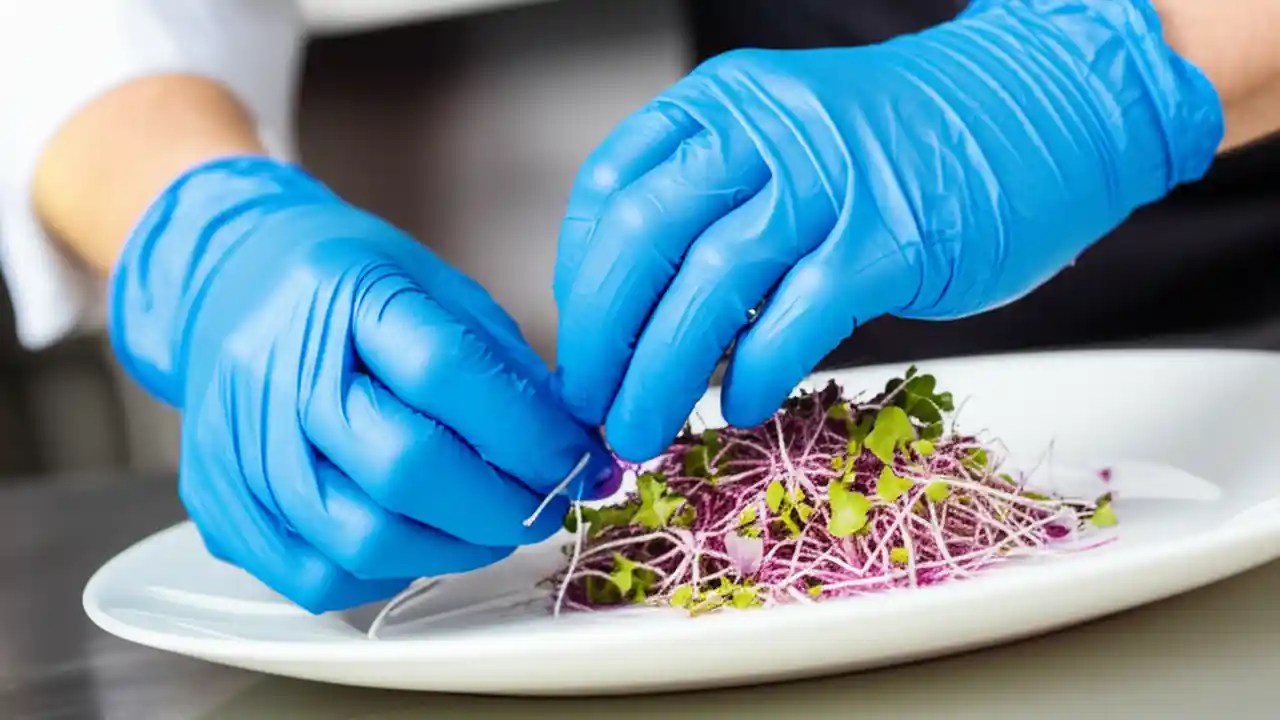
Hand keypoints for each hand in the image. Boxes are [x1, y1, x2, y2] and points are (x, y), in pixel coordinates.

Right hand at [110, 157, 618, 612]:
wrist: (223, 284)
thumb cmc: (342, 287)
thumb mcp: (432, 284)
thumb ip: (501, 362)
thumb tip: (572, 448)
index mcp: (344, 294)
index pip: (447, 373)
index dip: (530, 433)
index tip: (581, 462)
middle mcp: (280, 371)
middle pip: (406, 467)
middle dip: (503, 505)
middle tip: (546, 506)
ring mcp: (242, 446)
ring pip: (365, 538)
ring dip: (456, 548)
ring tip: (493, 527)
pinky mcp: (222, 506)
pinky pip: (318, 576)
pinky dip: (389, 572)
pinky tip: (421, 539)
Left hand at [553, 0, 1221, 460]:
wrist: (1040, 105)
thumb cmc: (908, 142)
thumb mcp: (789, 140)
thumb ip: (718, 207)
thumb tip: (645, 316)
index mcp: (726, 103)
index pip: (611, 188)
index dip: (579, 276)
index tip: (581, 341)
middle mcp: (768, 131)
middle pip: (642, 237)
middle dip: (600, 338)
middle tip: (588, 405)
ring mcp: (832, 183)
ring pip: (709, 286)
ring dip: (660, 374)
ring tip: (641, 430)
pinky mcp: (893, 242)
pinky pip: (796, 320)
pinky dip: (756, 373)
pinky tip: (738, 406)